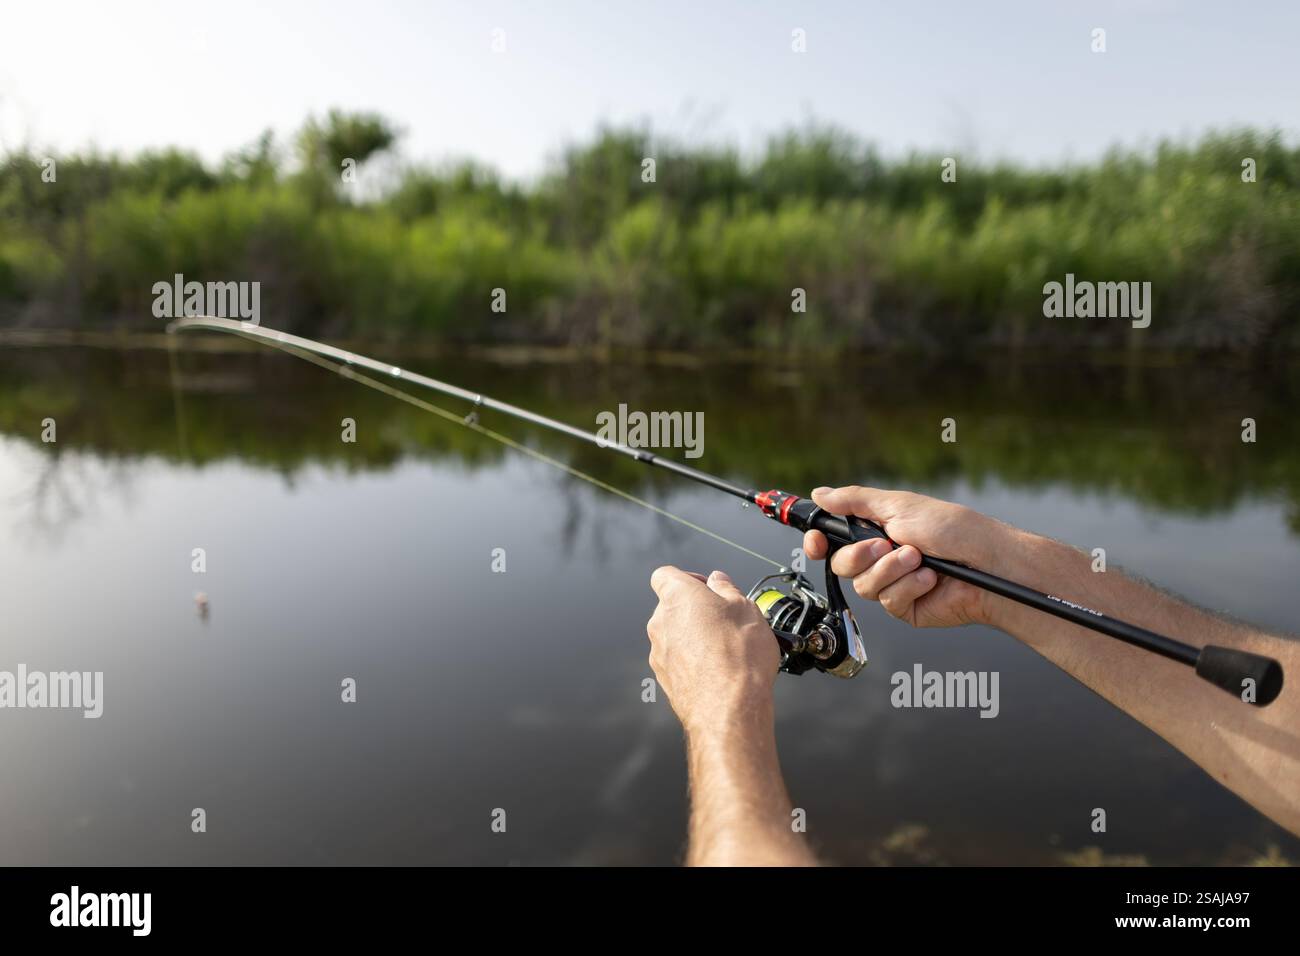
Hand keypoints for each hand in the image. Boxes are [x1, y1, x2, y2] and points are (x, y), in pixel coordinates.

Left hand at [646, 566, 779, 733]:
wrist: (728, 709)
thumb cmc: (739, 656)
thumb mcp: (746, 608)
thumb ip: (727, 589)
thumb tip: (718, 581)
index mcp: (676, 597)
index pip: (665, 575)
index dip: (688, 578)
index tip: (710, 589)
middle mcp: (660, 623)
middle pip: (671, 606)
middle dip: (695, 609)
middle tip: (725, 619)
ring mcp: (659, 652)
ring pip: (674, 635)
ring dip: (694, 636)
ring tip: (726, 648)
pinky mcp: (664, 678)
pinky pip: (677, 660)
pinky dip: (692, 660)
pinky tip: (717, 670)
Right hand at [803, 485, 1008, 628]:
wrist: (988, 563)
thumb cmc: (954, 529)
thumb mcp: (900, 505)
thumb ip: (855, 501)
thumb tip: (820, 494)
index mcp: (876, 530)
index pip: (833, 539)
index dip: (818, 542)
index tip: (816, 541)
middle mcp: (882, 558)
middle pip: (842, 564)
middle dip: (861, 555)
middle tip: (885, 544)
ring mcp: (894, 584)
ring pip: (863, 586)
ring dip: (891, 570)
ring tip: (920, 559)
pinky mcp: (907, 608)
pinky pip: (888, 602)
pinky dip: (909, 587)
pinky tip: (930, 579)